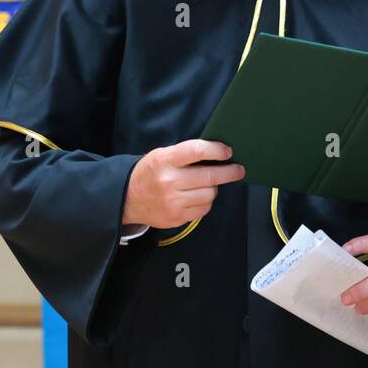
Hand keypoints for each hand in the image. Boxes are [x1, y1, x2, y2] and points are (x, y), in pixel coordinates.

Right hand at [122, 139, 244, 228]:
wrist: (127, 198)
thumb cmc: (150, 172)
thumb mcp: (162, 155)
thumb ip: (186, 154)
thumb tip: (218, 153)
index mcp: (165, 160)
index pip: (196, 151)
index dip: (216, 150)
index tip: (228, 151)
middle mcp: (169, 181)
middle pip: (210, 176)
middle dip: (229, 172)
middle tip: (239, 170)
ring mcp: (173, 201)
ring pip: (210, 194)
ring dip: (214, 188)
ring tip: (207, 184)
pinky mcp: (176, 217)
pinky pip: (203, 209)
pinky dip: (205, 202)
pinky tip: (197, 197)